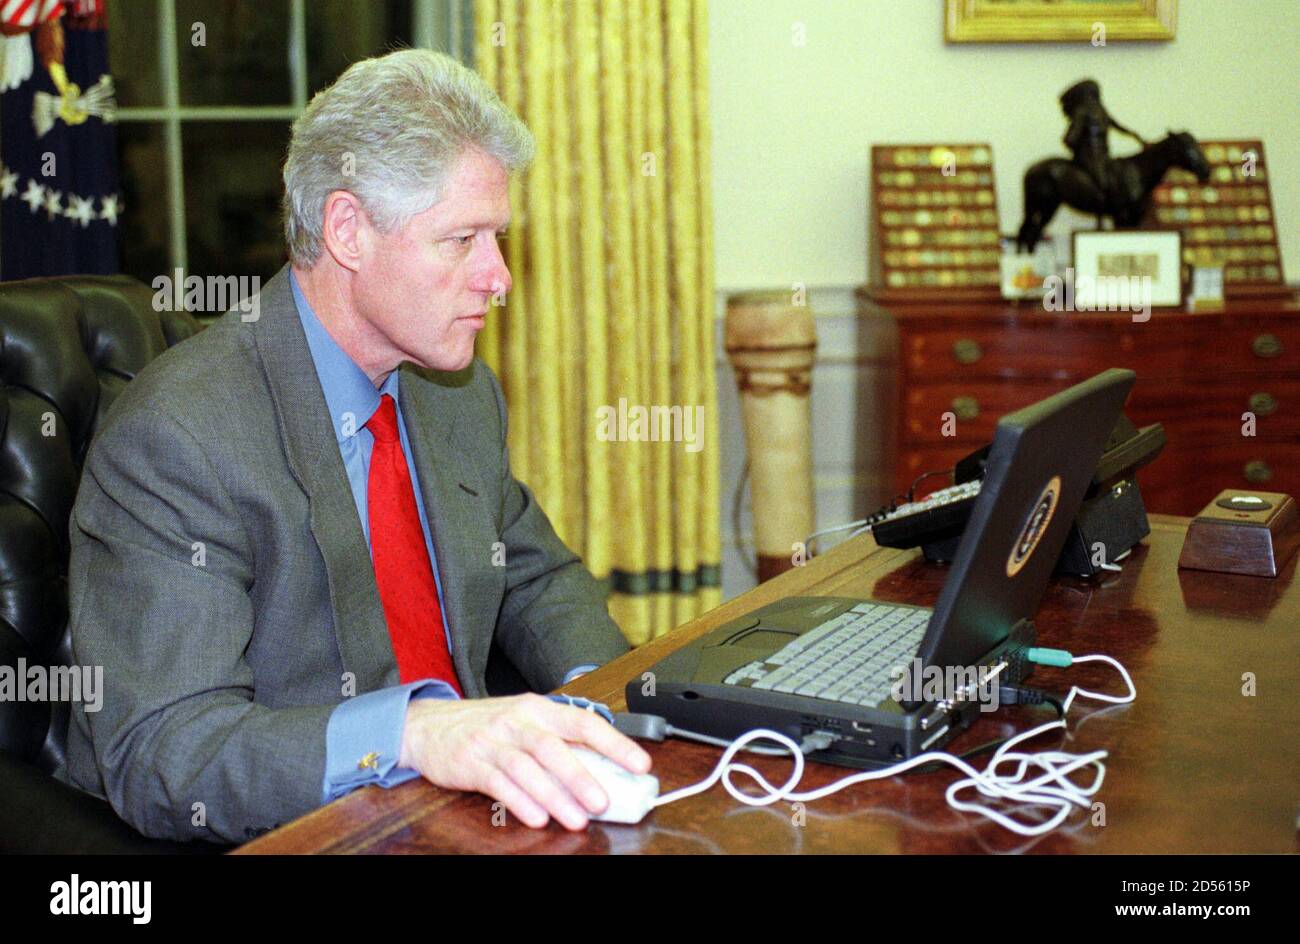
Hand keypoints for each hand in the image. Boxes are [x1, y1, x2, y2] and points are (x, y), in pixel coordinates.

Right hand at [399, 693, 651, 829]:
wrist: (429, 724)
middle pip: (554, 747)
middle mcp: (518, 722)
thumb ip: (559, 742)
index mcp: (539, 709)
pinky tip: (537, 817)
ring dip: (554, 795)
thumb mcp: (525, 722)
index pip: (584, 722)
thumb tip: (604, 772)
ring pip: (528, 768)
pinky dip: (520, 801)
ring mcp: (493, 741)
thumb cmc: (488, 725)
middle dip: (581, 776)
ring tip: (575, 819)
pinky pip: (499, 783)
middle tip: (603, 802)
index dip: (614, 742)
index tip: (639, 763)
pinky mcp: (471, 763)